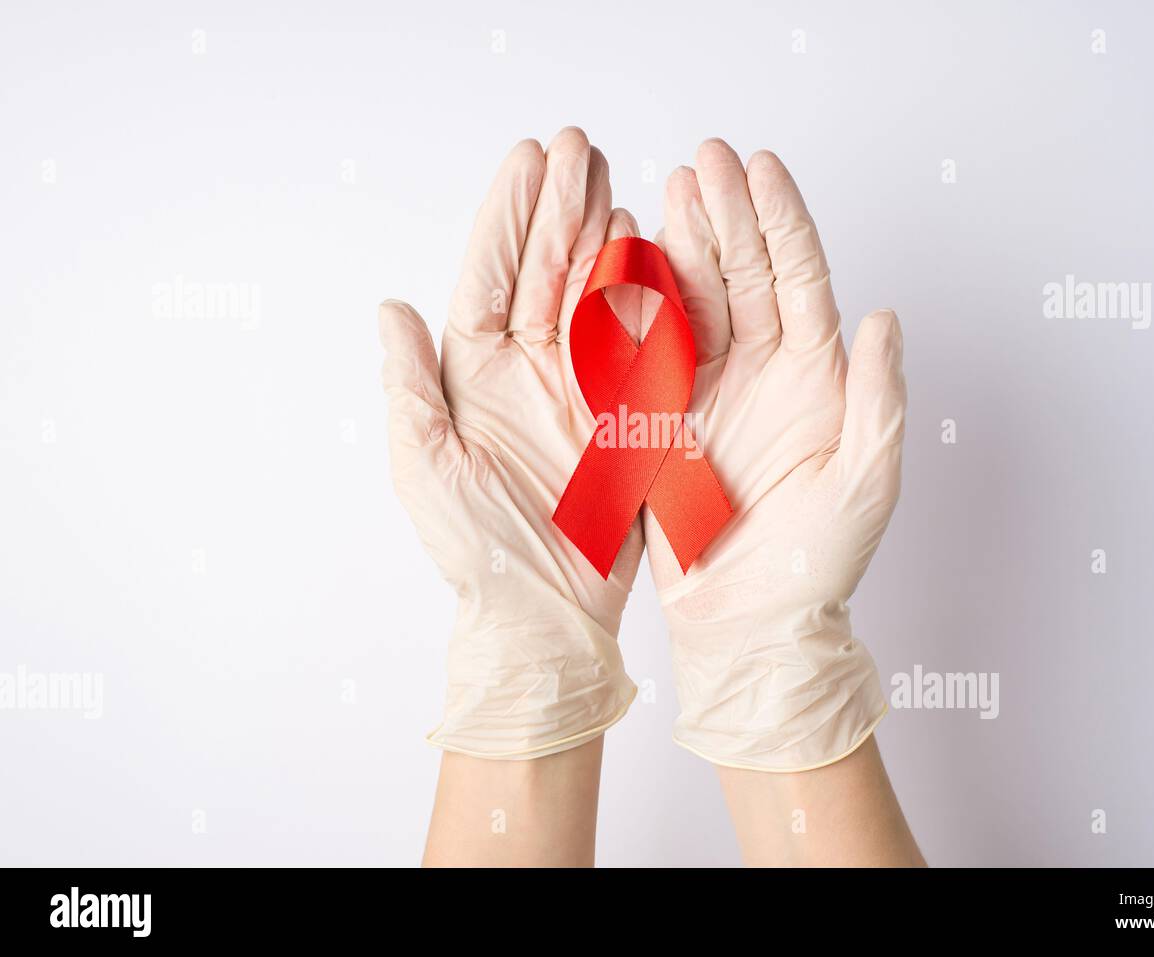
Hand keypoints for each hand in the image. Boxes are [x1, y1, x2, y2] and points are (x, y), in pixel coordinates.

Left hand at [380, 128, 643, 758]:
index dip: (508, 217)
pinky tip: (647, 250)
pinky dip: (646, 297)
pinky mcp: (628, 413)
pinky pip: (639, 344)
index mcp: (474, 377)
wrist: (547, 616)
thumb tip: (389, 309)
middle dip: (560, 206)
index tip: (528, 161)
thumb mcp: (426, 468)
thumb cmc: (477, 554)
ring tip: (610, 182)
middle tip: (577, 146)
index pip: (491, 277)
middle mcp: (526, 372)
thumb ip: (409, 386)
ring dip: (601, 236)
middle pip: (545, 271)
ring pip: (594, 296)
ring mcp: (581, 388)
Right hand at [648, 139, 906, 770]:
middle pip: (744, 274)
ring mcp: (709, 391)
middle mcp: (764, 373)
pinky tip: (624, 260)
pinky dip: (635, 306)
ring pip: (693, 301)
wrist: (749, 627)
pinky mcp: (661, 419)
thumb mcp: (866, 483)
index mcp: (816, 379)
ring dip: (680, 244)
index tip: (759, 166)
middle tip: (702, 157)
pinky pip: (647, 351)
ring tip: (665, 190)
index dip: (781, 220)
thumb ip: (878, 400)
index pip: (801, 279)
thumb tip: (883, 317)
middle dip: (726, 213)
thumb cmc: (817, 566)